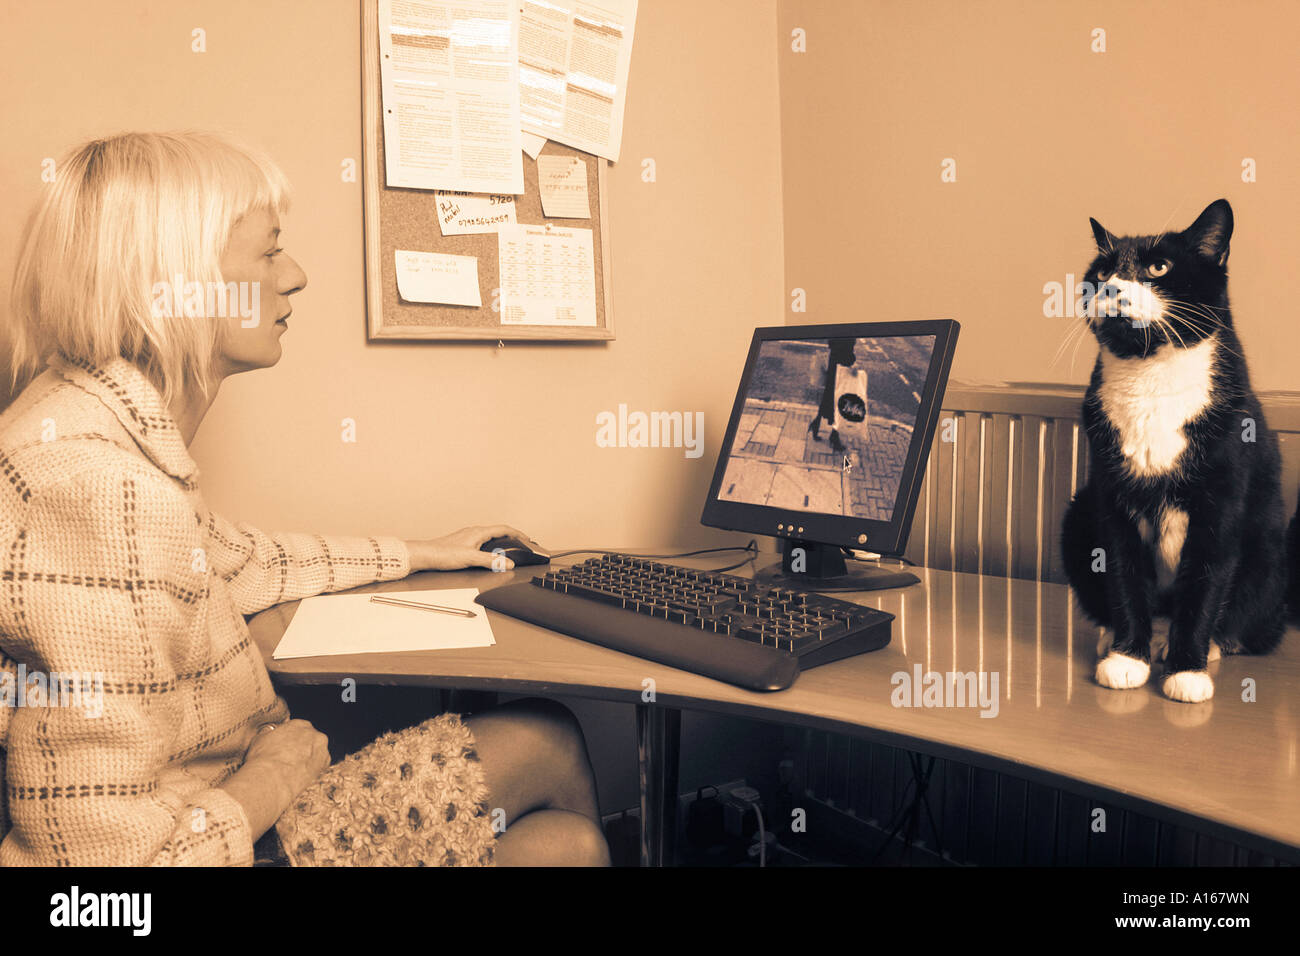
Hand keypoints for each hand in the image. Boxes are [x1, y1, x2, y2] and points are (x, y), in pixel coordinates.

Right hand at [243, 719, 330, 800]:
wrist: (271, 778)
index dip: (290, 740)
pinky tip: (300, 777)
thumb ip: (270, 735)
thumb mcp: (260, 739)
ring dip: (308, 760)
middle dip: (302, 749)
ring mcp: (322, 751)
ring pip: (316, 754)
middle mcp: (315, 735)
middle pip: (310, 740)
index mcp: (300, 724)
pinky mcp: (325, 767)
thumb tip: (268, 737)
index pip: (298, 729)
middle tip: (290, 760)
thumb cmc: (263, 759)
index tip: (285, 748)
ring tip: (294, 771)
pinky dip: (311, 772)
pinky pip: (319, 768)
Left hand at [405, 524, 543, 571]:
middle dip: (511, 538)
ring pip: (489, 537)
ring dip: (500, 543)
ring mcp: (467, 537)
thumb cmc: (443, 554)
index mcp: (478, 532)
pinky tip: (488, 556)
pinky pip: (482, 543)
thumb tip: (507, 564)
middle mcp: (473, 532)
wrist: (425, 556)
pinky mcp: (462, 544)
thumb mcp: (471, 559)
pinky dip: (490, 548)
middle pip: (498, 532)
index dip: (517, 533)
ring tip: (508, 551)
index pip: (503, 529)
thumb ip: (491, 561)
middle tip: (520, 545)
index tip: (527, 539)